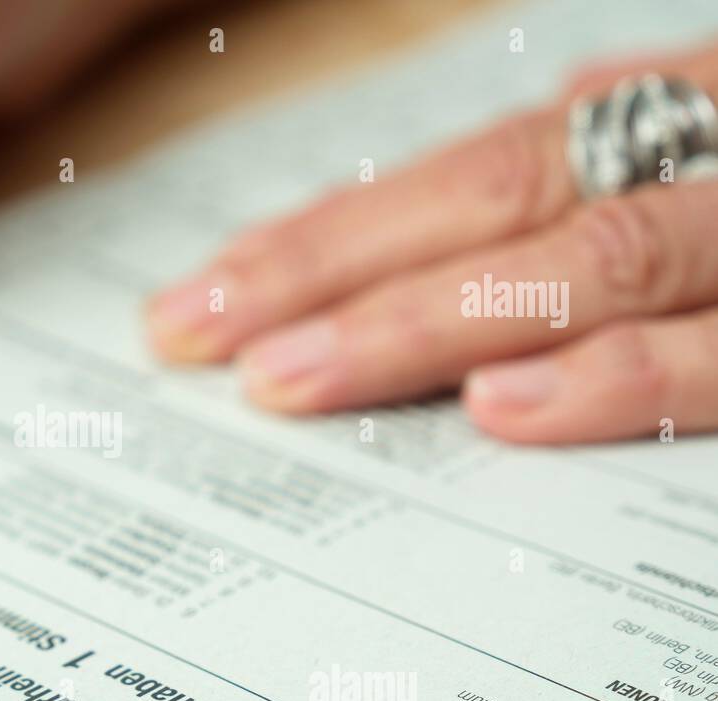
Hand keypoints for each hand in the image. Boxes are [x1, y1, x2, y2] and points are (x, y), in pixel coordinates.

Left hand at [146, 45, 717, 443]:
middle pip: (486, 201)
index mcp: (639, 131)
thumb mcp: (679, 180)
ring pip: (587, 257)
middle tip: (197, 334)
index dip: (323, 238)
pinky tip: (500, 405)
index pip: (457, 179)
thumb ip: (564, 207)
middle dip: (328, 272)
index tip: (207, 295)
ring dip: (428, 321)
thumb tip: (411, 263)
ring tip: (294, 376)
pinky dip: (618, 374)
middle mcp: (685, 157)